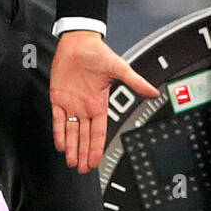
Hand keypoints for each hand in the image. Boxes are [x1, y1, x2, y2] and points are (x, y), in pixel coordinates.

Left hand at [50, 30, 158, 173]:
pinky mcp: (58, 97)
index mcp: (100, 104)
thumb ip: (135, 82)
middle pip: (85, 137)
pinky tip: (60, 144)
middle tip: (83, 169)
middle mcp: (86, 107)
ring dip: (72, 148)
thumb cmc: (98, 52)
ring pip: (71, 132)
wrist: (78, 41)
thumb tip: (153, 91)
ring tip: (72, 163)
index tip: (97, 162)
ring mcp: (72, 104)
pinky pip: (58, 119)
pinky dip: (59, 132)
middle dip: (84, 154)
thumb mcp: (119, 68)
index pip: (99, 133)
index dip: (97, 149)